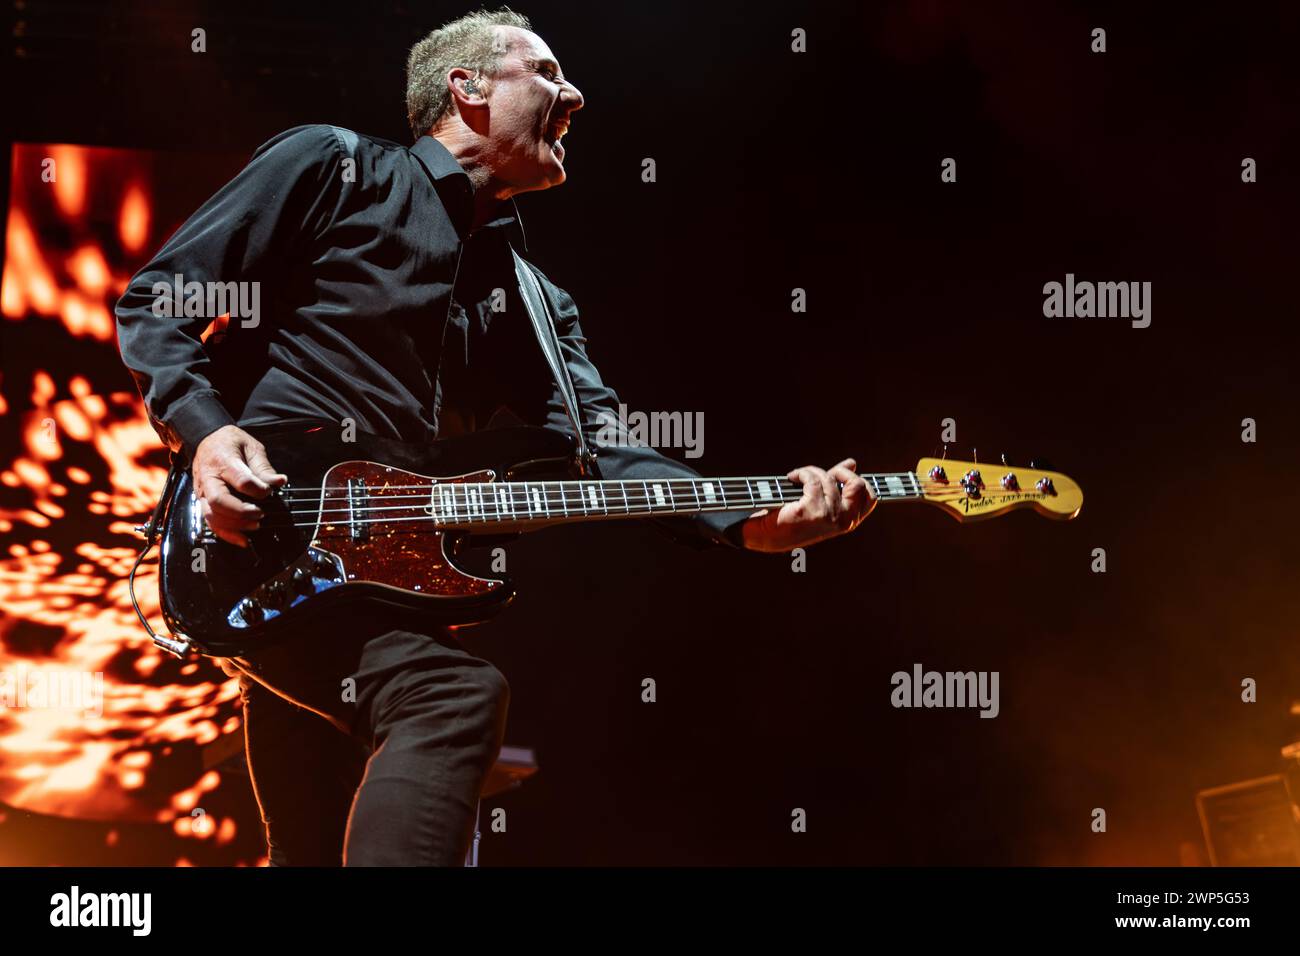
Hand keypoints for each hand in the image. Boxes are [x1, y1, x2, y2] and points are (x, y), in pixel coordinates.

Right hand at [191, 425, 286, 546]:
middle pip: (220, 501)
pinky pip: (210, 522)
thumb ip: (264, 467)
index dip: (258, 490)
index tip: (269, 492)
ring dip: (234, 525)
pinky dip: (226, 534)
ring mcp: (202, 491)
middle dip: (242, 511)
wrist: (207, 439)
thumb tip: (279, 482)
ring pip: (212, 515)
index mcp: (223, 460)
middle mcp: (209, 478)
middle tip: (260, 513)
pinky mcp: (202, 501)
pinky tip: (242, 540)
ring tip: (255, 525)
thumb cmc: (229, 442)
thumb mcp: (251, 447)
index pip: (241, 480)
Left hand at [740, 458, 874, 552]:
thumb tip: (852, 463)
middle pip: (858, 486)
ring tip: (799, 476)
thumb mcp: (821, 501)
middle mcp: (843, 522)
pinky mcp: (812, 510)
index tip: (844, 472)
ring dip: (812, 471)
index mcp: (849, 522)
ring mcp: (829, 516)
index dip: (859, 480)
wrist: (764, 534)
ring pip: (829, 479)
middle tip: (825, 473)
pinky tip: (793, 477)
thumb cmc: (792, 519)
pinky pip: (812, 479)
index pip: (870, 498)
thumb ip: (838, 484)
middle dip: (842, 472)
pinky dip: (802, 473)